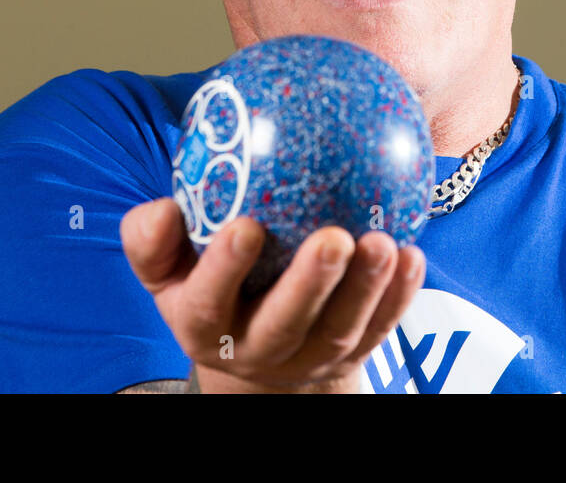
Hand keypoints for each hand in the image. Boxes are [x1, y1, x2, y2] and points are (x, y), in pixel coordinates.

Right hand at [120, 197, 424, 392]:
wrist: (254, 357)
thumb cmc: (208, 287)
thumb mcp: (166, 269)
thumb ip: (153, 238)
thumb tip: (163, 207)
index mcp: (204, 324)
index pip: (207, 303)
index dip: (224, 269)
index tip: (246, 226)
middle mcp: (256, 346)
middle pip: (284, 323)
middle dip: (310, 284)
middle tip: (333, 238)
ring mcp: (308, 356)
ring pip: (340, 329)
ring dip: (366, 288)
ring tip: (383, 243)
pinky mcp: (351, 355)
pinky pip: (380, 327)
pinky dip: (399, 295)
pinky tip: (411, 255)